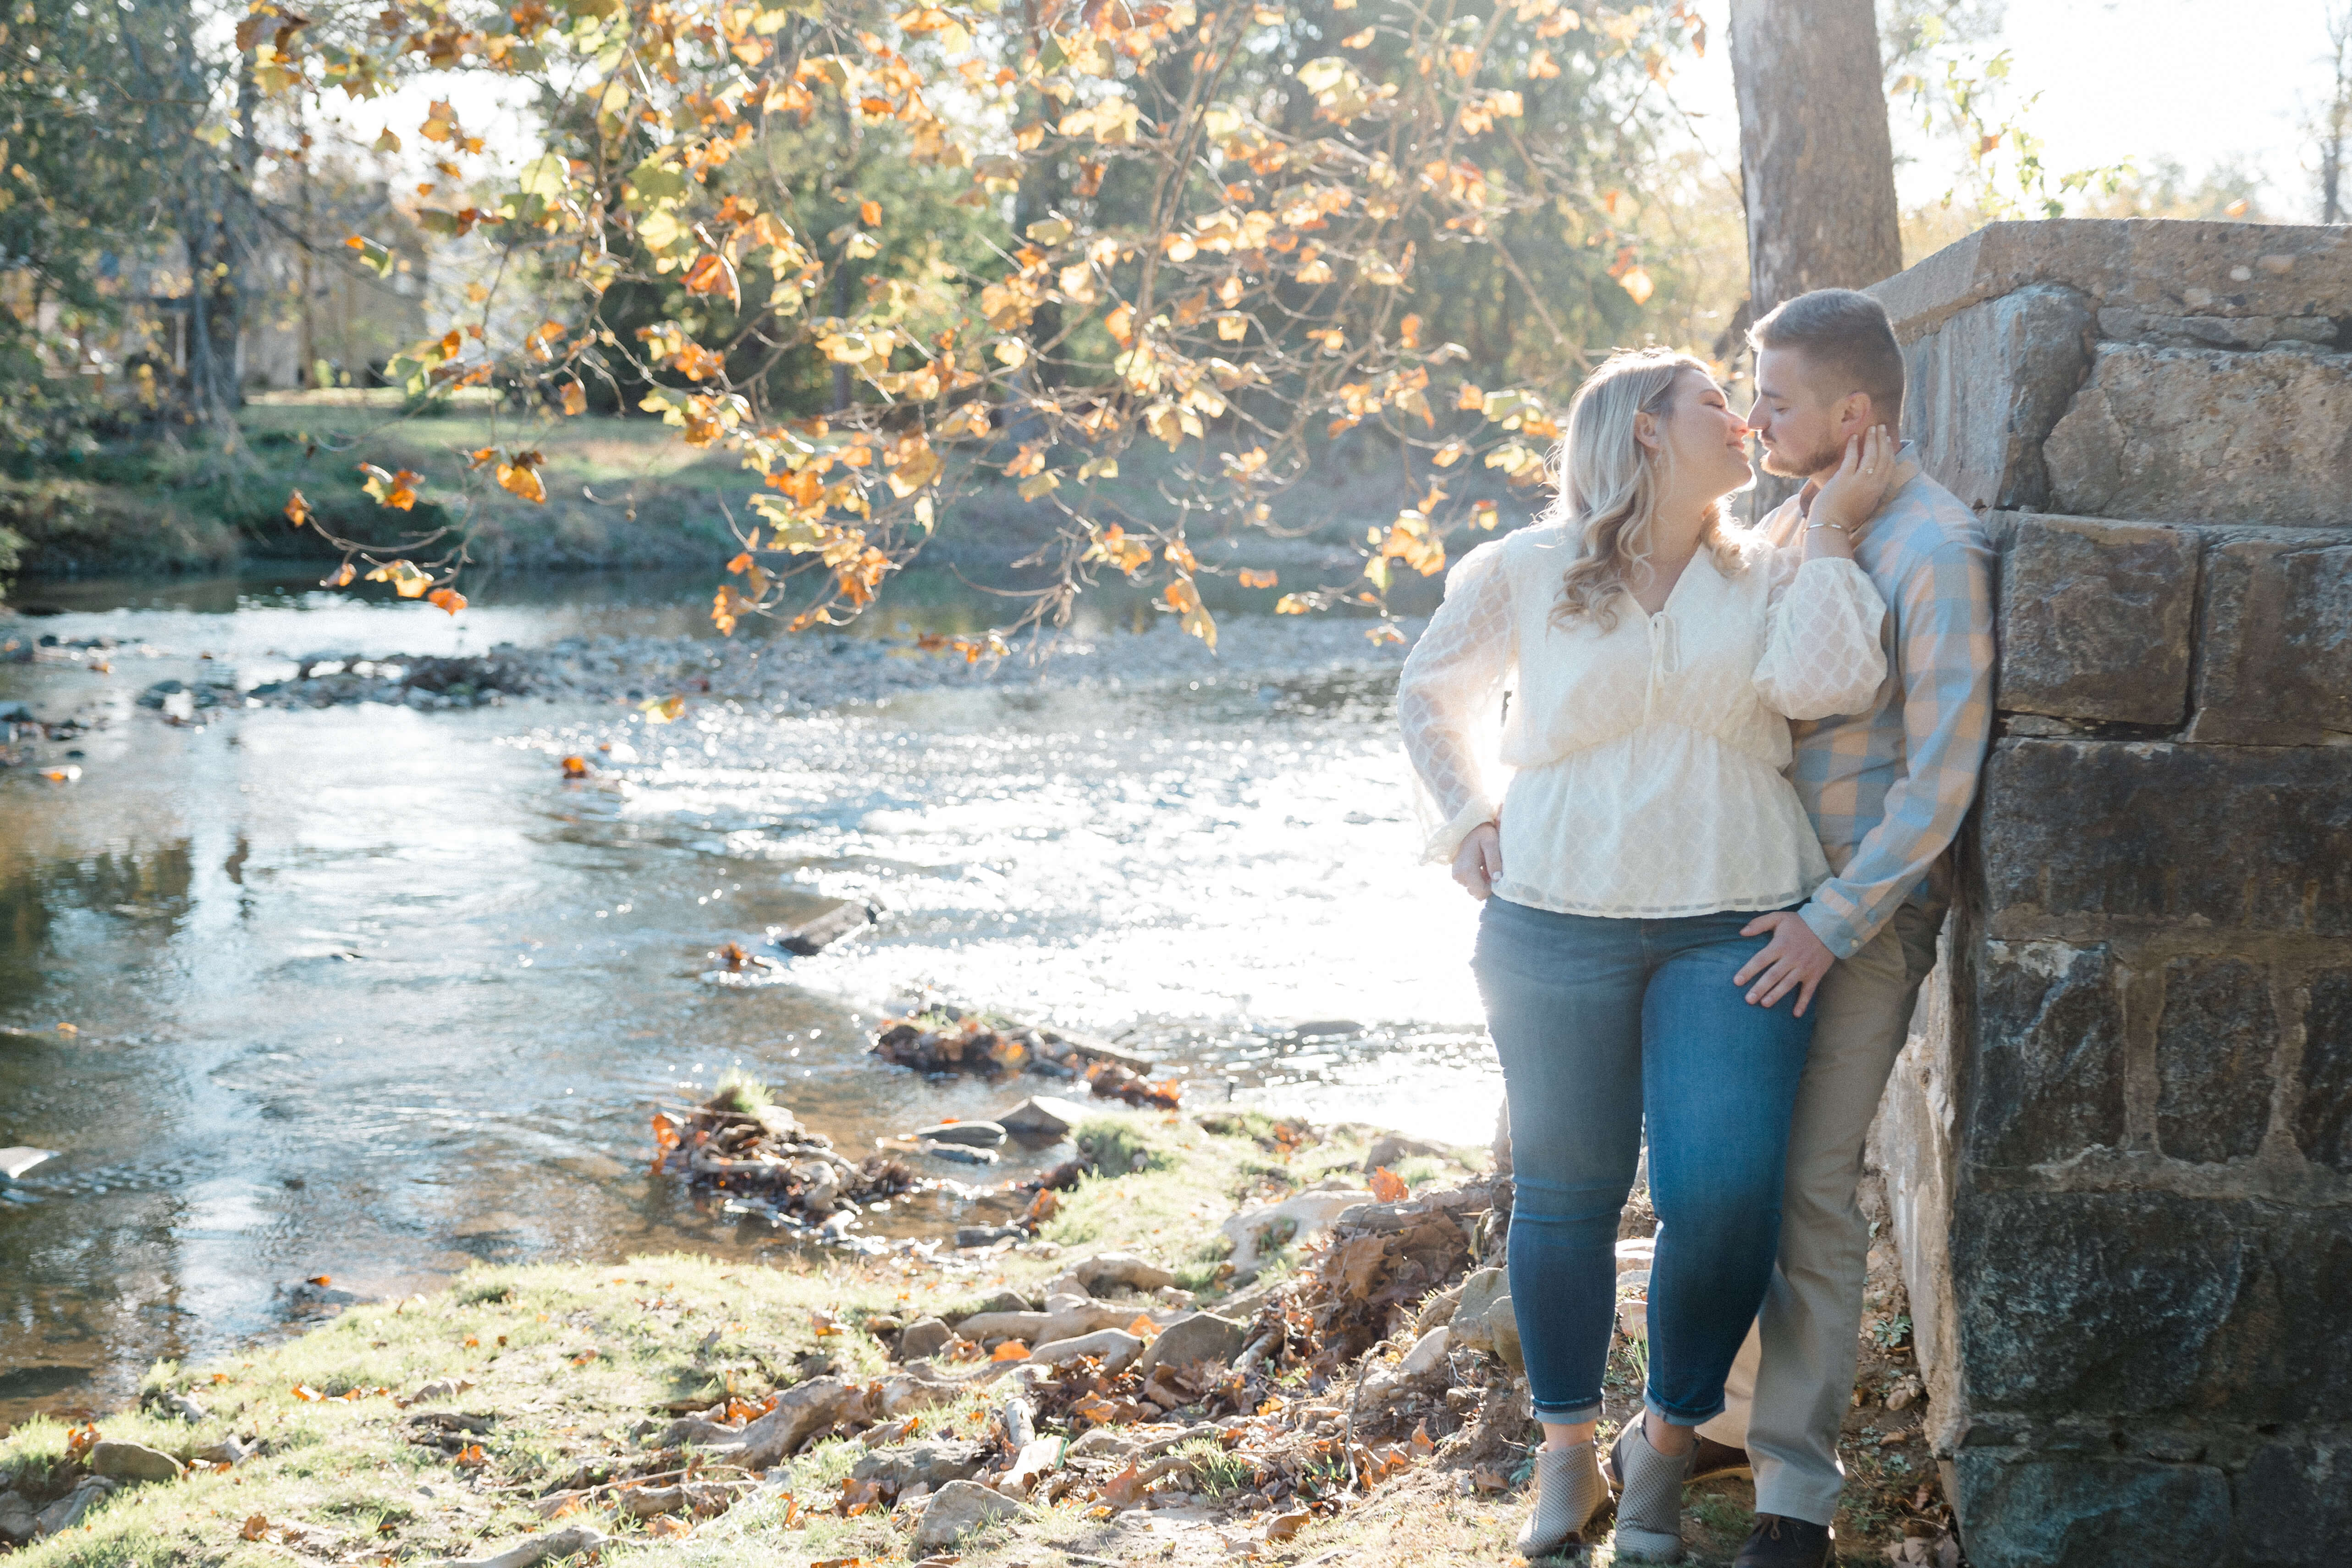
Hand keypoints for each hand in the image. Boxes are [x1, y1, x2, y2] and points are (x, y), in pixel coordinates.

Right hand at [1451, 822, 1502, 900]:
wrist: (1469, 827)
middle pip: (1478, 893)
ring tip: (1486, 865)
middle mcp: (1458, 876)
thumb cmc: (1482, 833)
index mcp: (1466, 870)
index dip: (1492, 887)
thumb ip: (1494, 861)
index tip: (1496, 874)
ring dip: (1483, 881)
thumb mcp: (1491, 843)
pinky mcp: (1457, 875)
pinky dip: (1478, 878)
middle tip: (1492, 868)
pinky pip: (1471, 884)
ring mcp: (1456, 876)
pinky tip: (1481, 866)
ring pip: (1474, 889)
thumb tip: (1498, 879)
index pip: (1481, 893)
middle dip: (1487, 884)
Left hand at [1733, 911, 1834, 1015]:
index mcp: (1780, 945)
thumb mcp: (1779, 917)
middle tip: (1749, 999)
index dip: (1748, 971)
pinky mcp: (1815, 974)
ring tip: (1764, 1004)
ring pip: (1788, 984)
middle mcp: (1791, 958)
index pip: (1760, 960)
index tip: (1737, 981)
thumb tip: (1741, 932)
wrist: (1830, 926)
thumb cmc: (1800, 923)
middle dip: (1760, 988)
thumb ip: (1759, 923)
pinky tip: (1796, 1014)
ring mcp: (1804, 968)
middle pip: (1773, 975)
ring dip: (1776, 995)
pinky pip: (1809, 991)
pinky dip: (1803, 1003)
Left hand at [1806, 425, 1894, 556]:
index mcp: (1879, 490)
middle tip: (1881, 428)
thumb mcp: (1866, 503)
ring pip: (1871, 455)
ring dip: (1872, 439)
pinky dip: (1854, 445)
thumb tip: (1871, 475)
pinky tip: (1853, 436)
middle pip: (1883, 458)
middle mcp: (1873, 484)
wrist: (1830, 526)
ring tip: (1871, 428)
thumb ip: (1871, 489)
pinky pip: (1852, 457)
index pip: (1889, 466)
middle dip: (1883, 440)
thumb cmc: (1844, 517)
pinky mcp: (1845, 478)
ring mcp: (1859, 480)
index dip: (1890, 451)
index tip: (1888, 440)